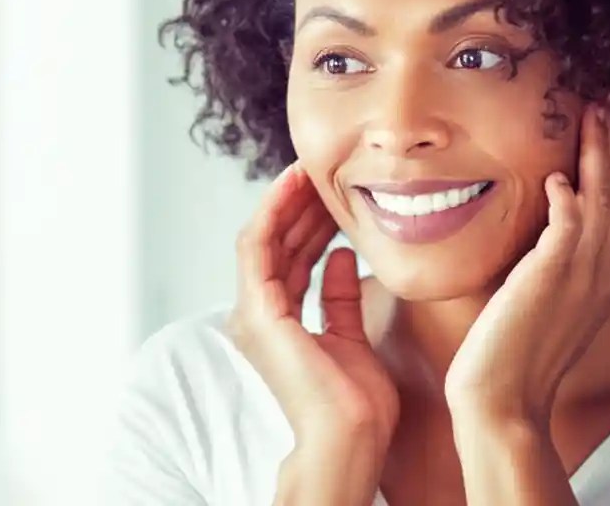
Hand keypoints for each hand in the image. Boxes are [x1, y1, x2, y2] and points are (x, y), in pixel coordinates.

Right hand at [226, 163, 397, 485]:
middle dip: (301, 204)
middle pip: (278, 243)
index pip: (291, 256)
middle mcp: (259, 314)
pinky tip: (294, 186)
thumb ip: (341, 297)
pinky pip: (258, 246)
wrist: (349, 440)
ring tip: (310, 169)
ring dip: (286, 201)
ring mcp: (254, 312)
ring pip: (266, 237)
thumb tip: (345, 256)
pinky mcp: (259, 311)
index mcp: (279, 322)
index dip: (311, 220)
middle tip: (325, 170)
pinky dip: (273, 212)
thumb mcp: (353, 336)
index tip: (334, 191)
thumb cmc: (356, 405)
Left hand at [445, 96, 609, 425]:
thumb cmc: (509, 354)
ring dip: (597, 155)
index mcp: (603, 280)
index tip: (603, 123)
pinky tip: (556, 176)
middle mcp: (603, 276)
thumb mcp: (538, 300)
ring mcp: (583, 280)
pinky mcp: (552, 284)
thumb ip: (545, 263)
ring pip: (602, 202)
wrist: (503, 401)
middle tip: (604, 99)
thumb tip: (536, 229)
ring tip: (590, 112)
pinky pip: (569, 233)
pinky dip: (568, 202)